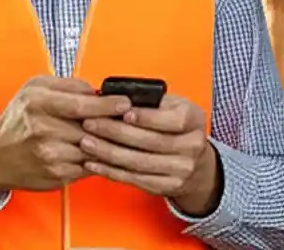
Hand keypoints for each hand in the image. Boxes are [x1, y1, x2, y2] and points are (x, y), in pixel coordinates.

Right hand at [0, 76, 130, 198]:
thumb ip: (69, 85)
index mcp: (37, 103)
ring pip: (94, 148)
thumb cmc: (19, 119)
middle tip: (129, 118)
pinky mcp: (57, 175)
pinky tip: (100, 149)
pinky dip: (98, 157)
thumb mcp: (35, 88)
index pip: (80, 105)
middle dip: (113, 124)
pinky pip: (89, 165)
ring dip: (108, 142)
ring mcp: (50, 156)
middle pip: (91, 128)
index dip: (107, 105)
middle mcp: (42, 130)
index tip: (125, 103)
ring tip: (116, 134)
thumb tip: (98, 91)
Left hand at [78, 95, 221, 216]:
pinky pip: (135, 179)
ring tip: (86, 142)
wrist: (196, 163)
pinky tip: (94, 163)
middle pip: (149, 141)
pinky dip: (111, 171)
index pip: (169, 119)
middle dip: (115, 132)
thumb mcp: (173, 107)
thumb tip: (116, 98)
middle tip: (90, 123)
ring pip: (138, 162)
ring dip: (107, 153)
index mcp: (193, 119)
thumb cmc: (177, 128)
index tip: (120, 112)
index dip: (144, 117)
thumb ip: (151, 102)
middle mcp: (191, 146)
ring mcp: (181, 169)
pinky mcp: (167, 186)